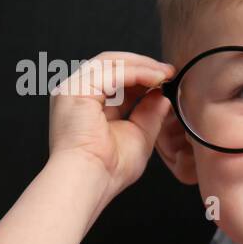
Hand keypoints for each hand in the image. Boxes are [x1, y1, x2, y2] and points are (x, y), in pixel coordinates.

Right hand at [48, 51, 175, 202]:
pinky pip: (113, 71)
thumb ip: (150, 114)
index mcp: (86, 105)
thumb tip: (162, 97)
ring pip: (111, 63)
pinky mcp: (77, 89)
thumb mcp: (139, 136)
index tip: (166, 79)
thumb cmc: (108, 169)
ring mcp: (73, 89)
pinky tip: (156, 78)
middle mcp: (76, 94)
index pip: (115, 80)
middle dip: (143, 66)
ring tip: (165, 73)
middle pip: (111, 66)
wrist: (91, 180)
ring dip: (142, 65)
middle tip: (168, 71)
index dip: (141, 76)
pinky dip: (137, 72)